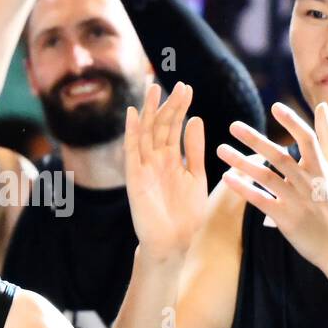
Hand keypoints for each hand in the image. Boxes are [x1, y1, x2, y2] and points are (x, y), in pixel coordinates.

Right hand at [124, 83, 207, 259]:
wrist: (173, 243)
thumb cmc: (185, 214)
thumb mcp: (196, 175)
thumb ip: (194, 149)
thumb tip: (196, 119)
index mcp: (170, 159)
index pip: (173, 127)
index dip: (179, 107)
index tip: (187, 88)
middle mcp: (155, 160)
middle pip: (160, 126)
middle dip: (168, 105)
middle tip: (179, 84)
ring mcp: (144, 167)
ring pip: (145, 134)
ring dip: (148, 111)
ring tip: (153, 87)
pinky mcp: (135, 178)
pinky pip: (131, 152)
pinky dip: (131, 133)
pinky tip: (132, 114)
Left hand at [218, 101, 327, 272]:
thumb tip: (323, 106)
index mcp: (321, 168)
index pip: (307, 139)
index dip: (292, 122)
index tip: (275, 107)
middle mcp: (308, 182)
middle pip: (279, 156)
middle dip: (255, 139)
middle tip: (233, 125)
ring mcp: (297, 200)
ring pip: (266, 177)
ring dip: (241, 162)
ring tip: (220, 149)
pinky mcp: (286, 218)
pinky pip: (260, 200)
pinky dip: (243, 189)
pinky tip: (226, 178)